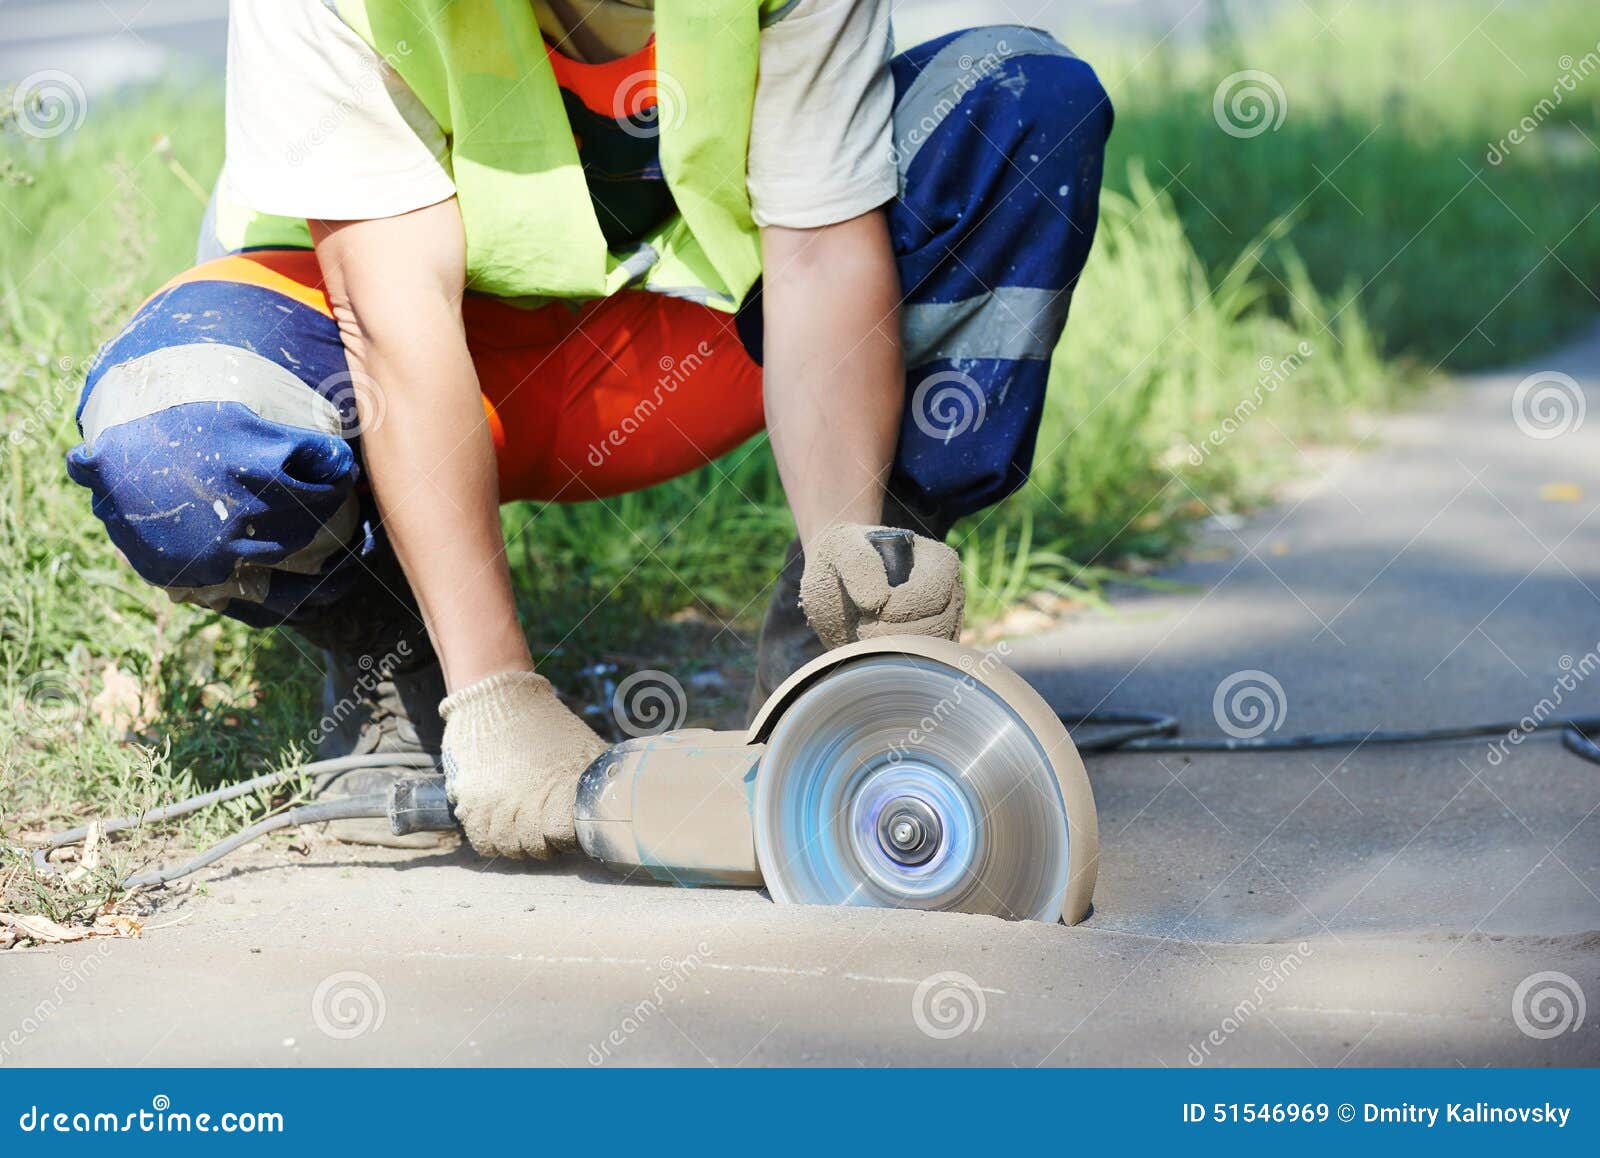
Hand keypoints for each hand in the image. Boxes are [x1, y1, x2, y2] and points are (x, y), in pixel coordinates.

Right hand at [439, 671, 608, 859]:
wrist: (497, 697)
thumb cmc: (545, 723)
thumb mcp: (582, 745)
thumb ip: (598, 773)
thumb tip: (625, 791)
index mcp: (554, 787)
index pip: (561, 834)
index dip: (567, 837)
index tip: (568, 829)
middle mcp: (520, 800)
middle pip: (533, 847)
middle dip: (543, 842)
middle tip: (546, 831)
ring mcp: (491, 803)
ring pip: (505, 847)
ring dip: (516, 843)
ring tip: (523, 830)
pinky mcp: (468, 800)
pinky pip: (480, 839)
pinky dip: (491, 839)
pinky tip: (501, 827)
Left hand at [798, 523, 964, 649]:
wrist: (836, 586)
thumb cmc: (842, 559)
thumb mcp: (840, 547)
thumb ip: (858, 564)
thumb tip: (879, 600)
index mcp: (938, 560)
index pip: (933, 593)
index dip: (901, 606)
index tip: (868, 609)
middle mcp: (950, 592)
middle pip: (938, 625)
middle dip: (895, 631)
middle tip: (863, 626)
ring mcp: (946, 622)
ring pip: (934, 649)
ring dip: (895, 648)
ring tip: (867, 634)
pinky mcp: (933, 647)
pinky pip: (928, 665)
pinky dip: (898, 662)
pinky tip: (876, 647)